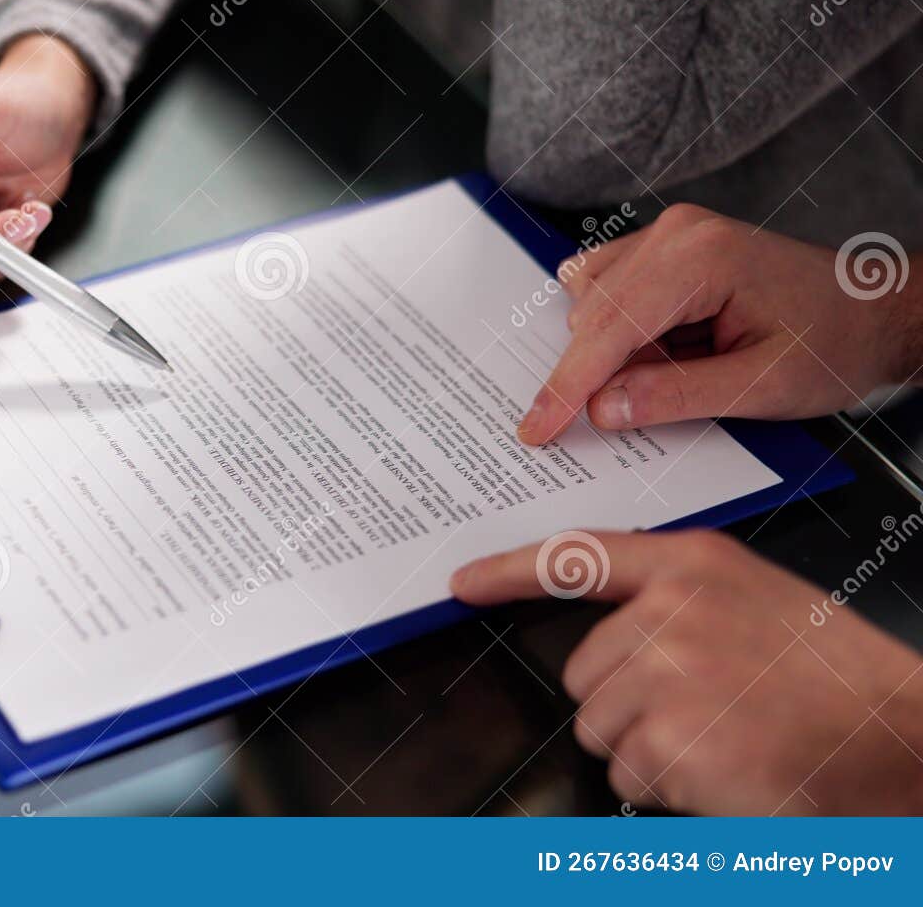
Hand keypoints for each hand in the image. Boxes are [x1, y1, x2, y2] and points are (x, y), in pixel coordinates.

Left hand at [451, 530, 922, 814]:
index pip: (576, 555)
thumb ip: (679, 604)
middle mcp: (670, 611)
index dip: (509, 571)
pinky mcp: (671, 738)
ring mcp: (668, 674)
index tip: (463, 583)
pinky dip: (668, 787)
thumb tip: (615, 633)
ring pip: (597, 729)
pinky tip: (725, 768)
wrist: (902, 739)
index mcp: (693, 566)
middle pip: (581, 673)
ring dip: (646, 750)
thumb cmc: (835, 680)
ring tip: (722, 738)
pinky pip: (626, 774)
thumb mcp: (756, 603)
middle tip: (706, 712)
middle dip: (626, 706)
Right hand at [516, 204, 919, 444]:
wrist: (876, 311)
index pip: (608, 332)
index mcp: (701, 259)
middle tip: (639, 414)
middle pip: (592, 318)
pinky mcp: (663, 245)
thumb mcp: (762, 387)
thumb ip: (677, 397)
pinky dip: (618, 330)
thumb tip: (602, 409)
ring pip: (592, 305)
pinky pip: (605, 289)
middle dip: (596, 375)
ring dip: (615, 352)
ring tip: (685, 369)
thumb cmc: (834, 344)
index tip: (535, 431)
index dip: (566, 388)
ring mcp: (667, 233)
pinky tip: (663, 348)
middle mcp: (675, 233)